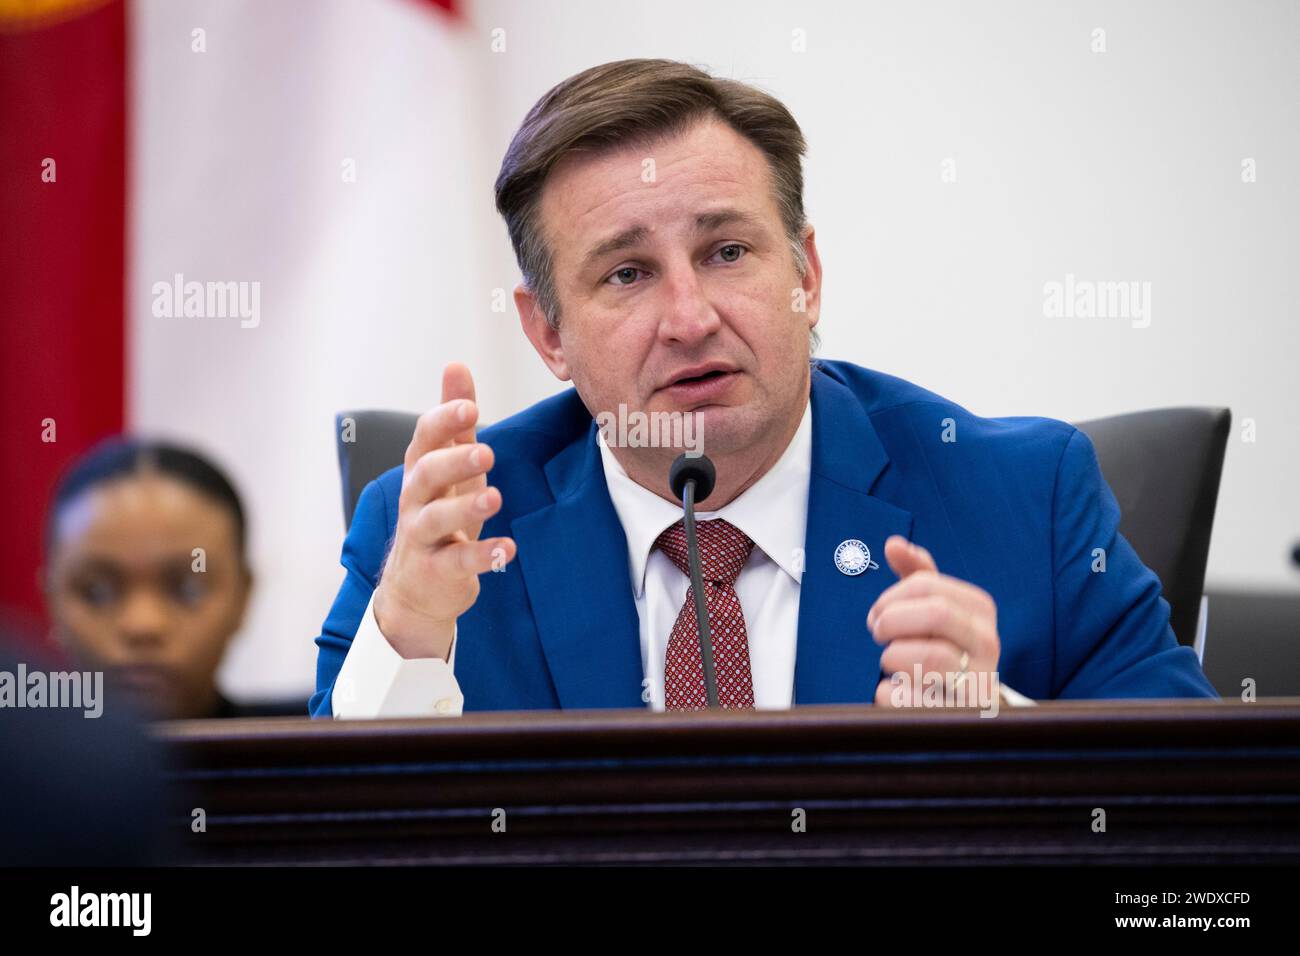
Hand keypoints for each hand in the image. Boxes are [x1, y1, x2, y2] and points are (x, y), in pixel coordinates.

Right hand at [372, 362, 516, 659]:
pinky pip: (457, 562)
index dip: (443, 421)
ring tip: (495, 497)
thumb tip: (456, 365)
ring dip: (465, 507)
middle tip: (486, 452)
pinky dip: (482, 555)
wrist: (418, 586)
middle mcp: (416, 501)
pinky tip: (507, 549)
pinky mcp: (437, 571)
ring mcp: (422, 538)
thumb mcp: (449, 465)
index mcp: (421, 470)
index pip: (424, 439)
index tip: (469, 406)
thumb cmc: (440, 514)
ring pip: (435, 519)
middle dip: (453, 461)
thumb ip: (455, 422)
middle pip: (425, 475)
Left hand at [868, 535, 999, 706]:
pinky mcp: (959, 718)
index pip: (929, 584)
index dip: (891, 597)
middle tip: (877, 633)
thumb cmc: (943, 649)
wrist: (966, 711)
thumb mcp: (934, 610)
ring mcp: (980, 682)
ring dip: (892, 658)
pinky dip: (889, 693)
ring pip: (927, 656)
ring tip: (891, 663)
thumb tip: (894, 544)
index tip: (878, 613)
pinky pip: (910, 698)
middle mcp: (989, 644)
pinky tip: (896, 692)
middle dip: (892, 621)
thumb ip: (916, 575)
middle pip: (936, 613)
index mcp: (981, 610)